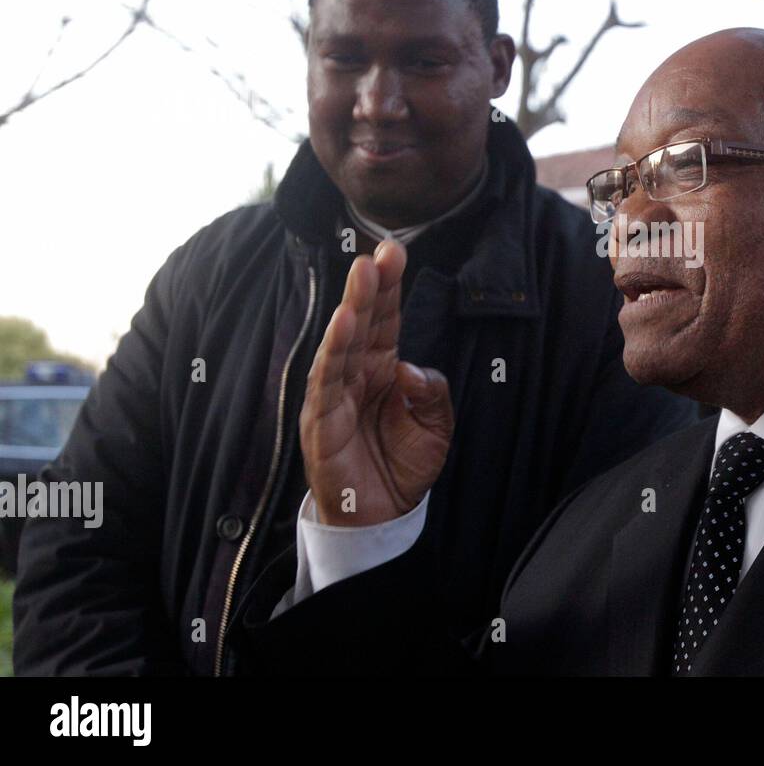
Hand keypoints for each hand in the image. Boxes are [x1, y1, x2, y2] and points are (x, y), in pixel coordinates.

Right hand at [300, 239, 453, 526]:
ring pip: (342, 342)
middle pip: (362, 321)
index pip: (385, 318)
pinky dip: (333, 351)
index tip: (395, 251)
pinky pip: (327, 381)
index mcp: (383, 367)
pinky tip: (342, 325)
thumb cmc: (403, 466)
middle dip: (370, 285)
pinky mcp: (322, 420)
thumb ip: (431, 391)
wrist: (382, 517)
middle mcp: (356, 373)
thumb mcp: (436, 426)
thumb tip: (410, 368)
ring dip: (351, 308)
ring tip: (361, 276)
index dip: (389, 286)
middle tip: (379, 252)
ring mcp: (336, 393)